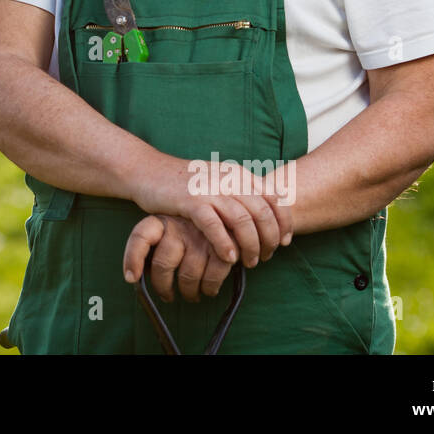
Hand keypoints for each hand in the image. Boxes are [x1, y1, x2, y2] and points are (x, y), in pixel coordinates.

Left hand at [123, 214, 233, 301]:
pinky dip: (210, 288)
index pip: (140, 237)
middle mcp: (179, 225)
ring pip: (187, 275)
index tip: (131, 278)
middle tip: (168, 295)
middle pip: (161, 264)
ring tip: (191, 294)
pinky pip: (211, 276)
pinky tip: (209, 289)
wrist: (230, 203)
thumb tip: (139, 276)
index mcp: (162, 219)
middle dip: (163, 286)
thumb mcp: (171, 227)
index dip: (132, 258)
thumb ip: (157, 247)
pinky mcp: (224, 245)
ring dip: (188, 292)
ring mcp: (201, 235)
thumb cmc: (192, 227)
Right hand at [131, 158, 292, 268]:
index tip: (285, 242)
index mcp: (238, 174)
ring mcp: (210, 189)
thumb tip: (266, 218)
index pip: (274, 198)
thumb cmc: (185, 182)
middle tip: (265, 257)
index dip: (284, 223)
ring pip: (243, 221)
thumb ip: (241, 194)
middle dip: (269, 239)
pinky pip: (214, 225)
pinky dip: (225, 243)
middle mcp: (228, 179)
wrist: (148, 170)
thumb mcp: (218, 181)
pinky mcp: (190, 200)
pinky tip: (228, 258)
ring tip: (248, 262)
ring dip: (250, 246)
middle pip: (262, 212)